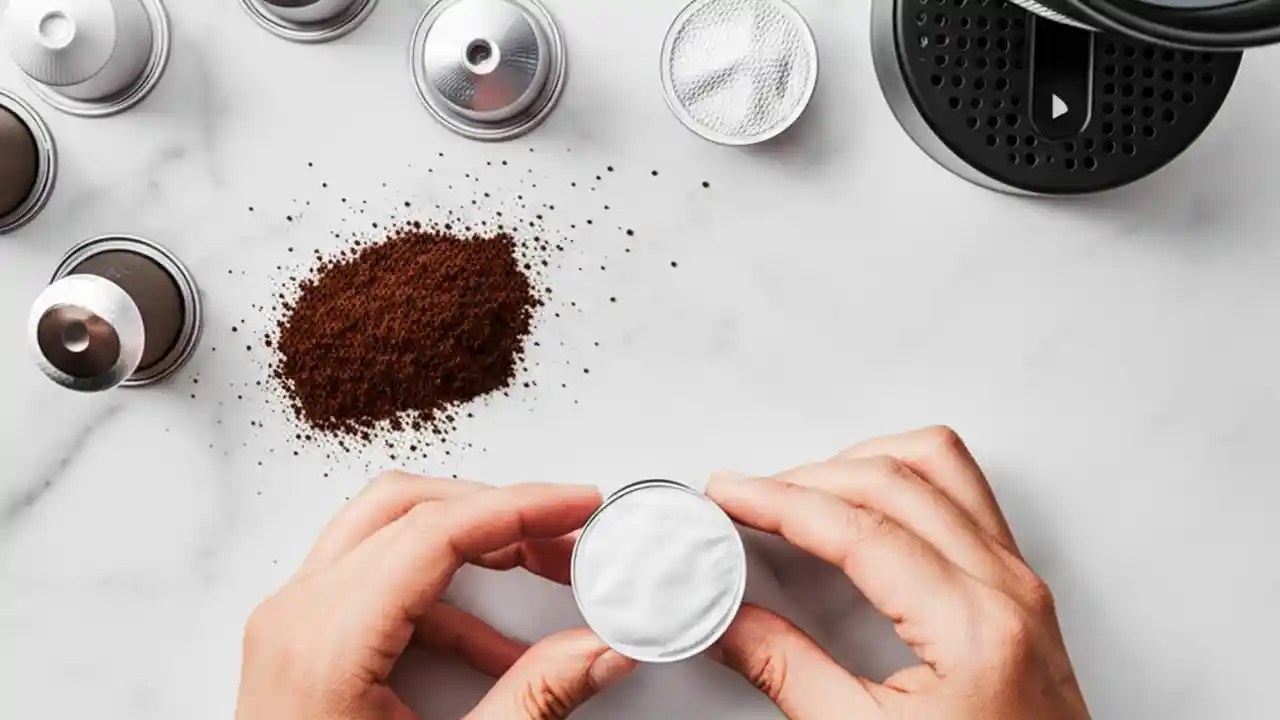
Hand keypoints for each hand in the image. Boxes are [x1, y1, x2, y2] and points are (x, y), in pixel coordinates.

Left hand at [236, 473, 636, 719]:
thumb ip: (533, 702)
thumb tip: (598, 650)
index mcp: (324, 643)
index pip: (434, 532)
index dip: (518, 507)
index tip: (577, 506)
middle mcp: (296, 616)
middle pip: (409, 510)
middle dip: (500, 512)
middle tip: (568, 537)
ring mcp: (292, 623)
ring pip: (389, 530)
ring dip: (472, 542)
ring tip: (542, 574)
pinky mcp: (303, 640)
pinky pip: (379, 583)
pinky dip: (447, 597)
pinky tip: (500, 650)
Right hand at [707, 426, 1090, 719]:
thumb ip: (791, 675)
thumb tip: (734, 624)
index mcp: (975, 628)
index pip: (862, 527)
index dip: (782, 501)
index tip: (733, 494)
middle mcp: (1007, 590)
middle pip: (897, 479)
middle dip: (809, 477)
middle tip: (751, 495)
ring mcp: (1020, 584)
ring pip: (940, 465)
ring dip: (862, 463)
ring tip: (807, 490)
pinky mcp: (1019, 590)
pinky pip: (964, 492)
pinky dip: (903, 479)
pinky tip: (866, 505)